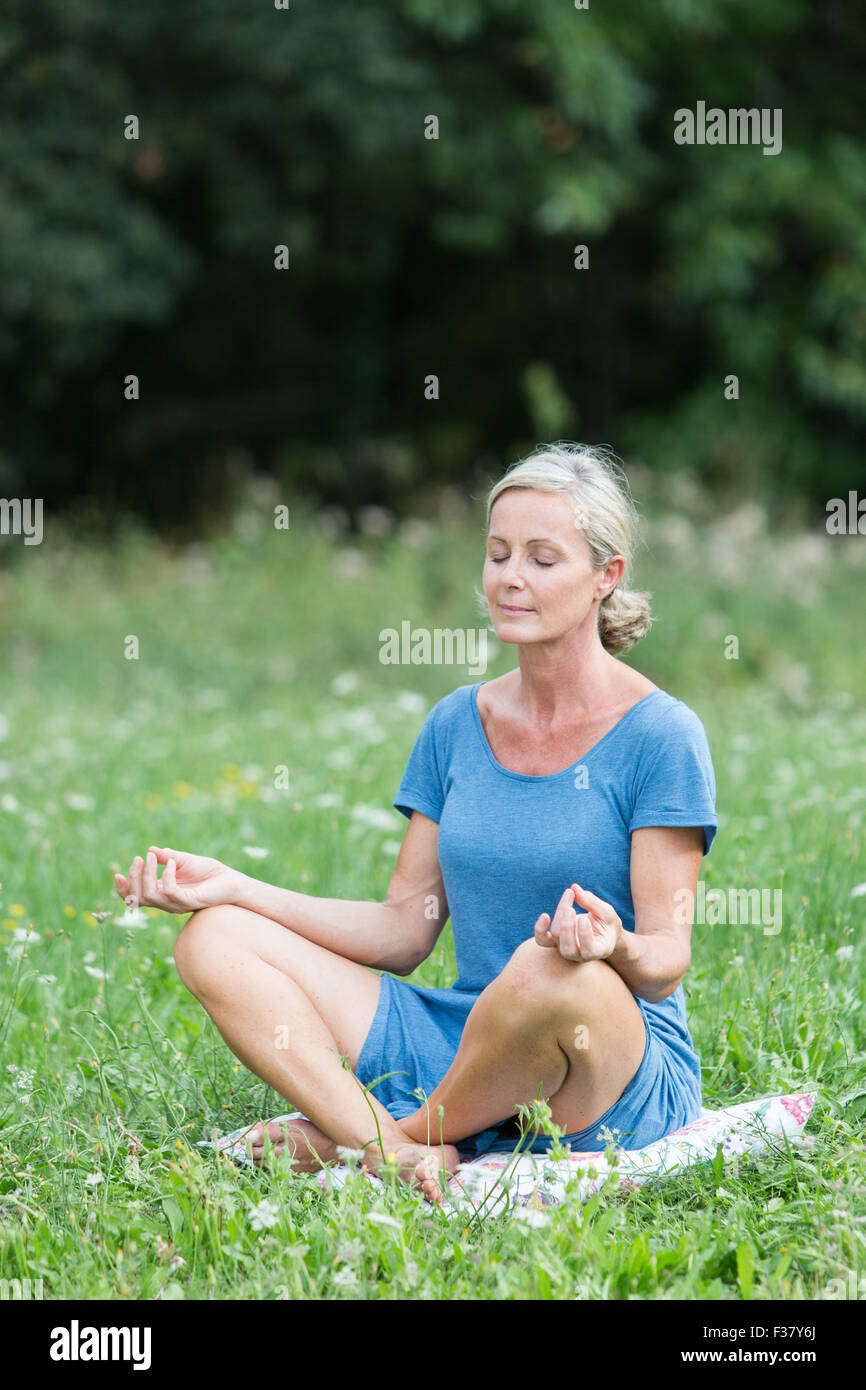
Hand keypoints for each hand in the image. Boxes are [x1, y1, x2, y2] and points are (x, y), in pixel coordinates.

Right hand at [114, 846, 244, 914]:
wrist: (231, 881)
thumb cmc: (209, 872)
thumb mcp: (184, 861)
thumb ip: (167, 857)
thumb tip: (151, 849)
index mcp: (162, 893)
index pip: (136, 898)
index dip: (124, 890)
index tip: (116, 875)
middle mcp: (167, 902)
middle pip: (138, 898)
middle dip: (134, 877)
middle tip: (139, 858)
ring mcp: (177, 904)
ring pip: (150, 896)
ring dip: (148, 874)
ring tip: (152, 857)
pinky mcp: (188, 901)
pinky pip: (169, 892)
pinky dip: (166, 876)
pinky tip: (172, 863)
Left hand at [533, 882, 620, 961]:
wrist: (602, 932)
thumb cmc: (607, 923)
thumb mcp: (607, 913)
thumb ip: (593, 902)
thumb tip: (574, 888)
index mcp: (598, 951)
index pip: (588, 951)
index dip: (584, 936)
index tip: (584, 919)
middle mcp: (580, 955)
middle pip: (567, 946)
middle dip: (567, 926)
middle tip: (571, 908)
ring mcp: (566, 949)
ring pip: (557, 935)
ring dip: (560, 912)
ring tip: (570, 894)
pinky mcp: (555, 941)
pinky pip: (542, 940)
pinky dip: (540, 929)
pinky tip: (544, 916)